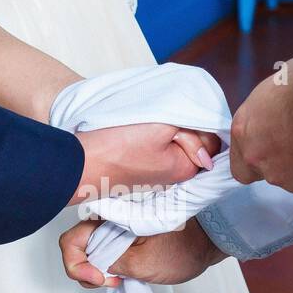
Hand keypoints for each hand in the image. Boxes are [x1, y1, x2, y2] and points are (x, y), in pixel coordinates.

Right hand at [60, 218, 226, 287]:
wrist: (208, 240)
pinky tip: (122, 273)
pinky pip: (102, 248)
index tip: (101, 278)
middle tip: (111, 281)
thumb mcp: (141, 264)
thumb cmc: (182, 249)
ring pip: (88, 249)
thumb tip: (91, 264)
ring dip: (97, 269)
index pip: (70, 241)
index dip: (77, 265)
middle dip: (87, 270)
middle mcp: (108, 217)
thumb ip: (109, 263)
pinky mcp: (122, 233)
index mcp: (109, 218)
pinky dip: (107, 265)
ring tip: (120, 278)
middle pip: (76, 246)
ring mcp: (114, 225)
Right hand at [71, 124, 221, 205]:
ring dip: (166, 130)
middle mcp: (175, 175)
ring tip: (146, 127)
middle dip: (183, 126)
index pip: (211, 140)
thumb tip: (206, 139)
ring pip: (174, 142)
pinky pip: (158, 148)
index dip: (199, 121)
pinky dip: (152, 137)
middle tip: (159, 121)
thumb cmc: (117, 147)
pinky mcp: (142, 169)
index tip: (178, 117)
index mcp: (186, 168)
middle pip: (194, 141)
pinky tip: (137, 134)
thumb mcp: (162, 127)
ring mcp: (158, 174)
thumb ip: (192, 131)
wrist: (81, 163)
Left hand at [231, 55, 292, 194]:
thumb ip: (270, 109)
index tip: (272, 146)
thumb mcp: (278, 86)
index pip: (238, 160)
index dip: (257, 154)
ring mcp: (281, 175)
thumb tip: (280, 110)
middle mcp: (256, 156)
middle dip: (278, 164)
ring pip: (289, 179)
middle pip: (262, 173)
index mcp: (244, 129)